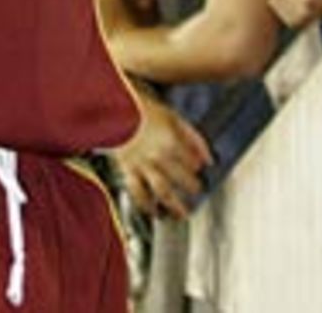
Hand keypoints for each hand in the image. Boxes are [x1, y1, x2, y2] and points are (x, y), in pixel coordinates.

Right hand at [111, 91, 212, 218]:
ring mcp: (143, 165)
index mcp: (172, 141)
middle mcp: (159, 156)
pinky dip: (146, 205)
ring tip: (182, 213)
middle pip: (183, 180)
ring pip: (163, 192)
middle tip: (195, 189)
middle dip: (192, 187)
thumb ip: (194, 137)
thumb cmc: (142, 108)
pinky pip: (138, 193)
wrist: (112, 106)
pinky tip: (153, 211)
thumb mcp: (172, 115)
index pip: (194, 162)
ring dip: (175, 206)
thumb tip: (209, 158)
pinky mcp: (127, 170)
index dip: (198, 166)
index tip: (200, 168)